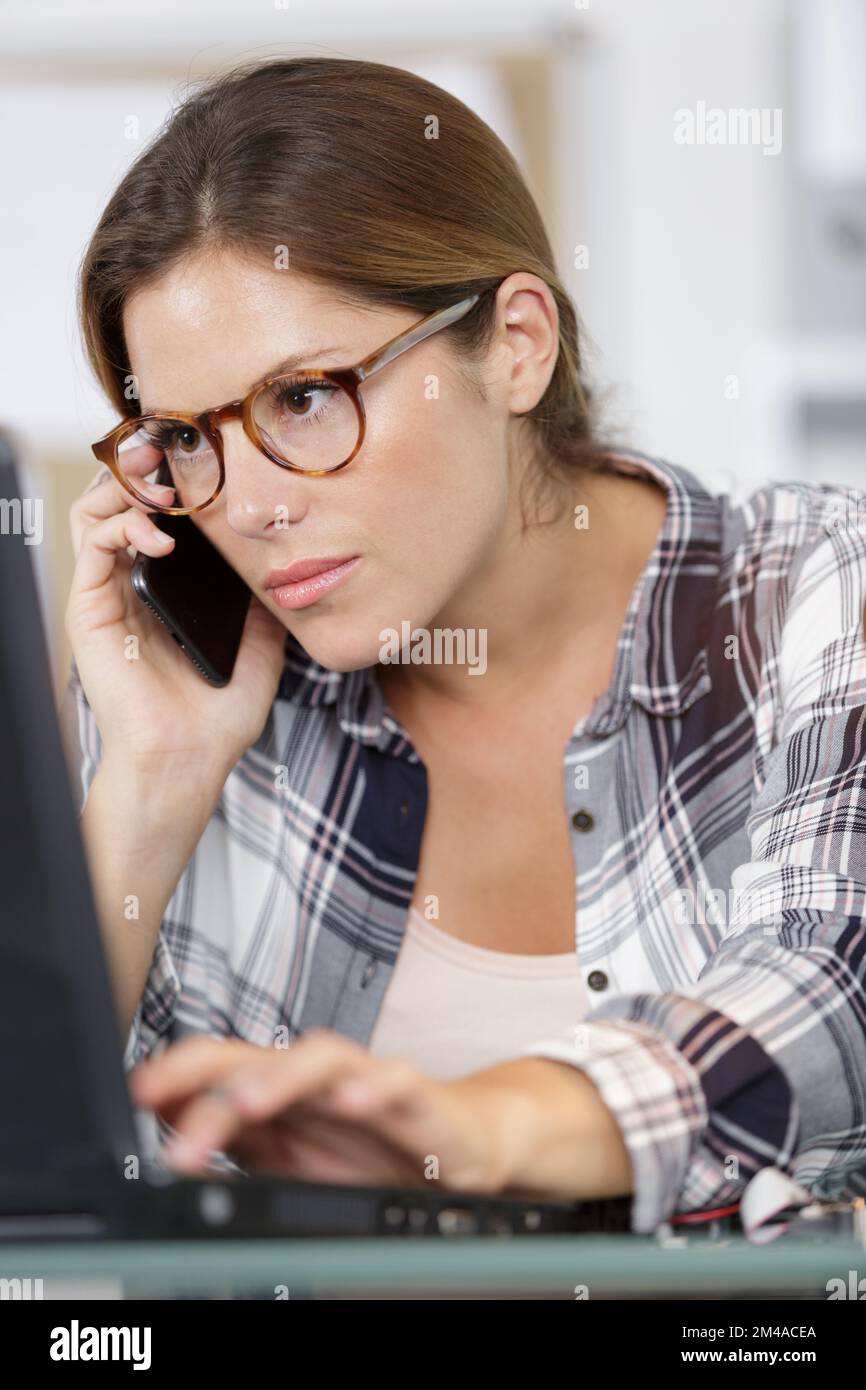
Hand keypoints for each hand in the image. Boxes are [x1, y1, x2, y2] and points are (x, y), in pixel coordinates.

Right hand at [65, 449, 286, 774]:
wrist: (189, 760)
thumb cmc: (219, 715)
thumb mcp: (261, 645)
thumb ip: (263, 600)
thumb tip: (286, 563)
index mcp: (165, 589)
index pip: (160, 514)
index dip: (178, 480)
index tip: (211, 459)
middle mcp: (130, 584)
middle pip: (122, 499)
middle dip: (148, 467)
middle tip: (181, 451)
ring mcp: (107, 594)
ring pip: (98, 509)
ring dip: (131, 484)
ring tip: (169, 484)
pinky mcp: (89, 608)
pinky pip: (94, 543)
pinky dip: (125, 524)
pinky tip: (162, 535)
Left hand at [130, 1031, 511, 1193]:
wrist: (455, 1151)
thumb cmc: (369, 1152)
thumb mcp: (286, 1155)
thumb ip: (230, 1134)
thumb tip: (163, 1115)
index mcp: (279, 1091)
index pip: (219, 1066)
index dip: (177, 1073)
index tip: (139, 1092)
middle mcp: (315, 1078)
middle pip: (258, 1059)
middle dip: (211, 1085)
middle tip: (173, 1119)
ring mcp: (365, 1080)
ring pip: (321, 1055)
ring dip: (280, 1075)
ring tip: (247, 1103)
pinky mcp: (417, 1095)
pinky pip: (397, 1080)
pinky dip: (375, 1086)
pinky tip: (353, 1103)